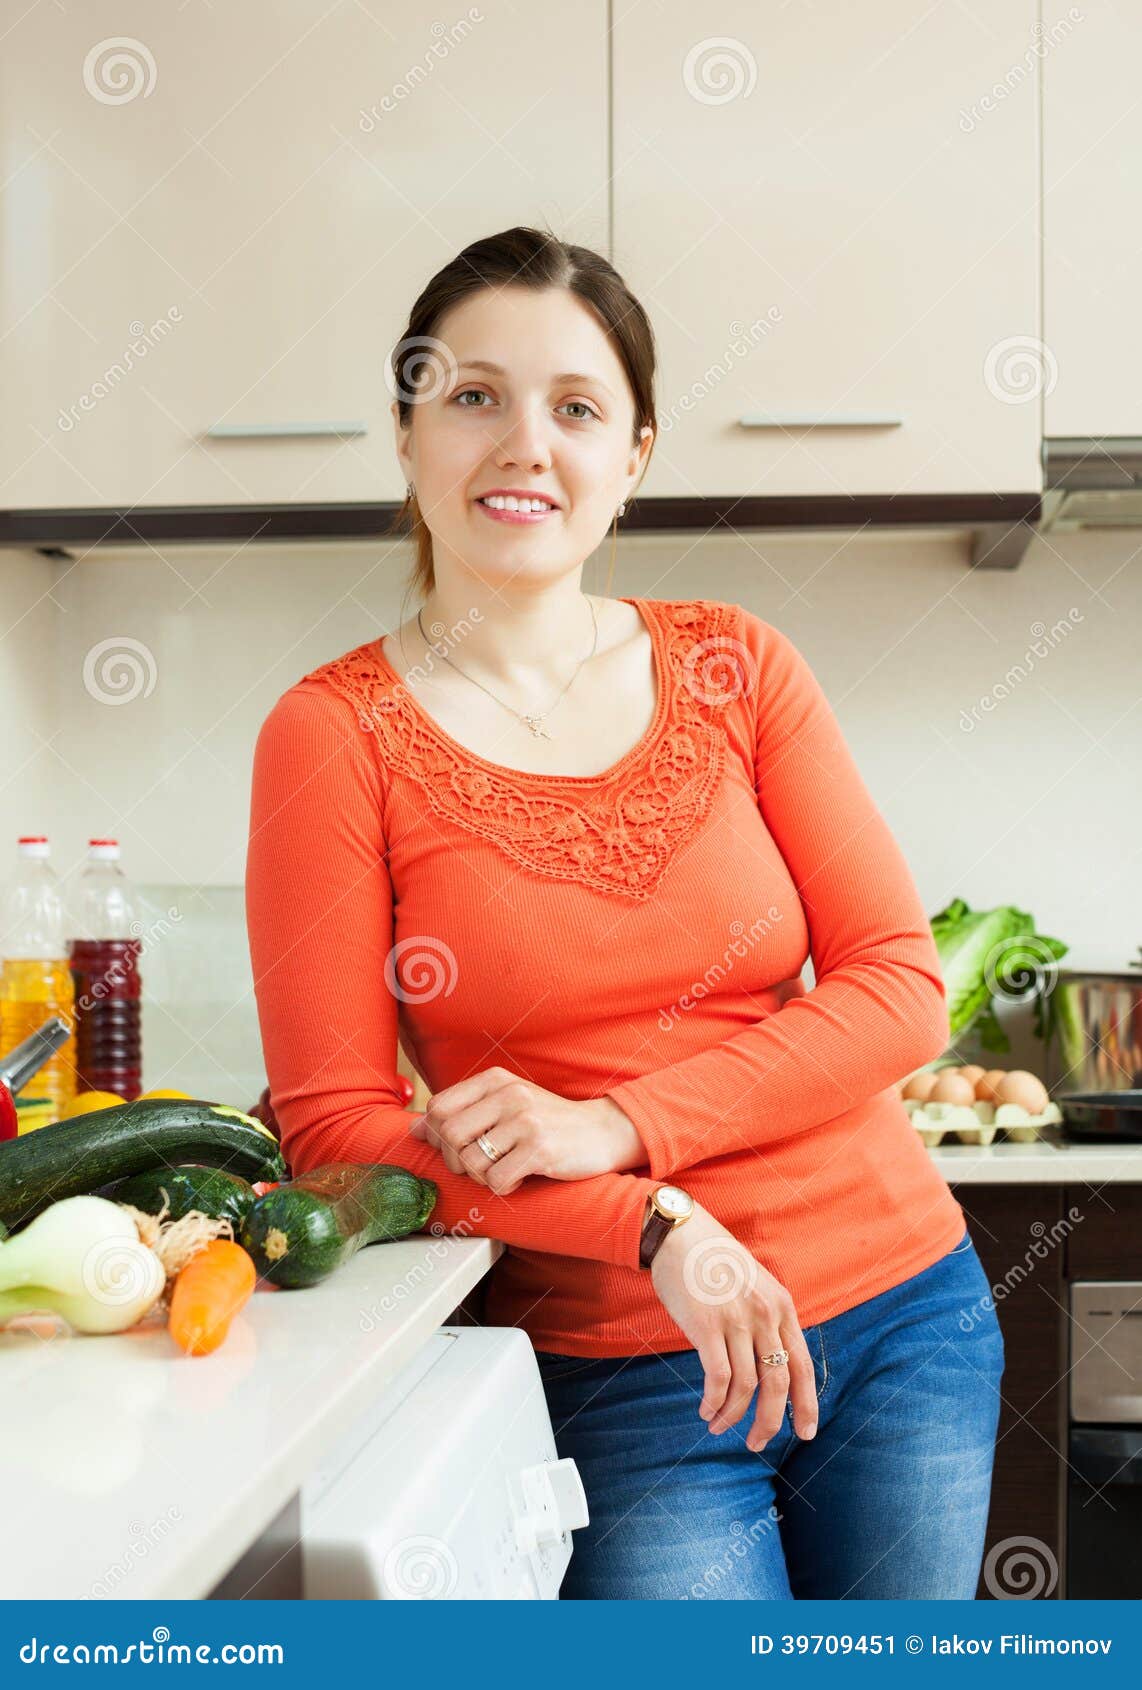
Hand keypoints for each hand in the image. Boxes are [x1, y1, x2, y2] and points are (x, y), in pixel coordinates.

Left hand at [406, 1067, 645, 1193]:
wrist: (601, 1132)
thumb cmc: (546, 1122)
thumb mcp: (503, 1107)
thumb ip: (461, 1113)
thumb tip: (414, 1129)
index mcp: (494, 1080)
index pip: (438, 1108)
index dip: (439, 1136)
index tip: (459, 1147)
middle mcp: (508, 1094)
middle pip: (449, 1135)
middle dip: (456, 1161)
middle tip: (479, 1166)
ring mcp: (524, 1120)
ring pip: (471, 1162)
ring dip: (482, 1177)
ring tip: (504, 1169)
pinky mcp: (539, 1149)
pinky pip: (496, 1181)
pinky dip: (504, 1187)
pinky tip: (521, 1176)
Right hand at [650, 1203, 817, 1450]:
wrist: (679, 1232)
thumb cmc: (712, 1260)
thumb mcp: (754, 1284)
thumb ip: (766, 1319)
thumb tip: (771, 1364)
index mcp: (782, 1306)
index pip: (803, 1366)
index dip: (807, 1404)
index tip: (806, 1433)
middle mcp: (765, 1315)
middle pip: (778, 1385)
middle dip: (770, 1422)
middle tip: (757, 1444)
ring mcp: (736, 1320)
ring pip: (746, 1387)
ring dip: (733, 1416)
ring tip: (719, 1428)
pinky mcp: (707, 1326)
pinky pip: (717, 1378)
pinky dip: (714, 1402)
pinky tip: (706, 1411)